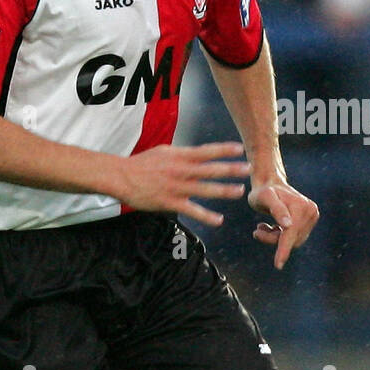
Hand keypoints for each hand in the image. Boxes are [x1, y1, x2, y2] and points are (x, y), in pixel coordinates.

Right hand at [117, 142, 249, 226]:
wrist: (121, 176)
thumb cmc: (141, 164)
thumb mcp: (164, 152)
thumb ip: (182, 154)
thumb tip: (198, 155)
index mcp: (179, 156)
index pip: (206, 151)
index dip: (224, 150)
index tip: (240, 149)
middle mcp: (181, 170)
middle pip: (211, 169)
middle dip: (231, 169)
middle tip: (248, 169)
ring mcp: (177, 187)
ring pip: (205, 189)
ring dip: (224, 190)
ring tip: (239, 191)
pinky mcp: (170, 202)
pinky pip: (192, 210)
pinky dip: (207, 216)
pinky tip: (219, 220)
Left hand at [249, 179, 318, 270]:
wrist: (270, 184)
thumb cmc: (263, 191)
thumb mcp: (264, 198)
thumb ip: (276, 209)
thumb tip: (288, 225)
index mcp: (301, 207)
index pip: (291, 233)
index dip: (283, 249)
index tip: (278, 265)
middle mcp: (310, 211)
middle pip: (292, 239)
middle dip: (273, 239)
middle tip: (257, 231)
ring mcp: (312, 216)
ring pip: (292, 240)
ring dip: (275, 238)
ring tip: (261, 227)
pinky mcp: (309, 221)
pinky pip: (294, 237)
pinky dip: (280, 236)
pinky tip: (269, 227)